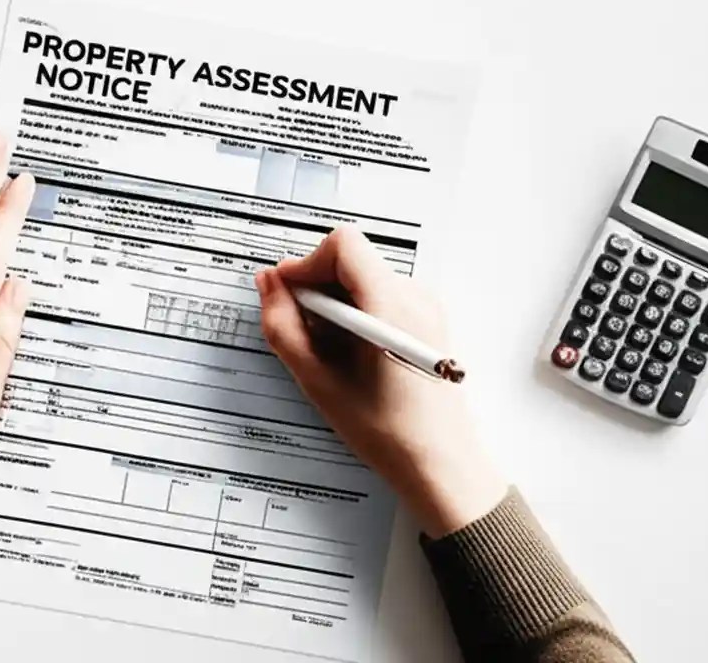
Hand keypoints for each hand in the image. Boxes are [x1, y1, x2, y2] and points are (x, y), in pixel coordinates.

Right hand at [255, 227, 505, 537]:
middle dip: (318, 290)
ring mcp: (424, 308)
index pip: (342, 245)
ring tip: (332, 356)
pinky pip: (379, 299)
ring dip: (335, 308)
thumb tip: (269, 286)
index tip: (288, 295)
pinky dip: (355, 317)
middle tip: (307, 336)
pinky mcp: (426, 321)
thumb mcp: (318, 380)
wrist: (439, 463)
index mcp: (391, 304)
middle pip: (351, 260)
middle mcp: (415, 296)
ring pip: (362, 281)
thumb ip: (283, 326)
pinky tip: (353, 358)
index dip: (305, 265)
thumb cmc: (388, 431)